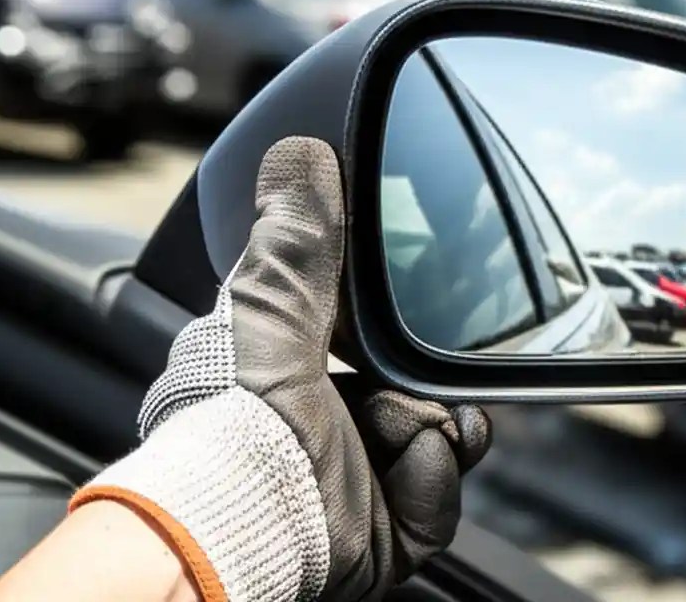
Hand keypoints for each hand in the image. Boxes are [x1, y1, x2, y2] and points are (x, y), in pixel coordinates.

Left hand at [73, 137, 490, 601]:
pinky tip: (404, 473)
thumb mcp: (273, 314)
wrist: (255, 523)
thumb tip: (298, 152)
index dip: (396, 328)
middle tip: (408, 388)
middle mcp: (331, 431)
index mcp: (298, 377)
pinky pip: (445, 494)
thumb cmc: (240, 422)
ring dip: (431, 429)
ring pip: (443, 436)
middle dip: (424, 387)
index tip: (413, 315)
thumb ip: (295, 242)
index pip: (371, 341)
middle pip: (420, 390)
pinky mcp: (392, 532)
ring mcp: (364, 484)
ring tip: (402, 434)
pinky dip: (432, 481)